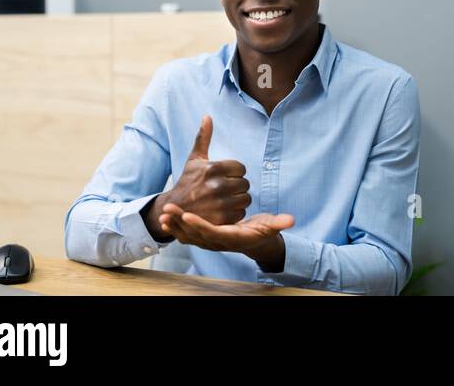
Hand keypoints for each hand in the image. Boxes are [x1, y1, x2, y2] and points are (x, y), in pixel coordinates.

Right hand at [143, 115, 251, 239]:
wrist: (175, 209)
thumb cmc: (188, 181)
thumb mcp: (194, 160)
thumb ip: (203, 137)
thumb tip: (207, 116)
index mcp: (213, 168)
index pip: (241, 168)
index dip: (234, 172)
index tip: (223, 176)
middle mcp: (217, 185)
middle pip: (245, 183)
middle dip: (237, 186)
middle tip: (224, 189)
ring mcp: (220, 203)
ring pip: (246, 198)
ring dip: (238, 199)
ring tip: (225, 199)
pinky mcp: (222, 219)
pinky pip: (242, 212)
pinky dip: (235, 212)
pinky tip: (223, 210)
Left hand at [159, 204, 294, 269]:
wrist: (254, 242)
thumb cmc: (262, 231)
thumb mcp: (271, 226)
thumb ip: (279, 223)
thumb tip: (291, 220)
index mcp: (232, 238)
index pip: (212, 233)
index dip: (199, 225)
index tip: (187, 216)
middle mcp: (217, 243)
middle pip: (195, 234)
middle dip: (180, 223)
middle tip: (167, 209)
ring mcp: (208, 242)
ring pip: (187, 235)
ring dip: (174, 225)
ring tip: (163, 211)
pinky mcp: (203, 238)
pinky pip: (186, 235)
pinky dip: (174, 228)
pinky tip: (165, 217)